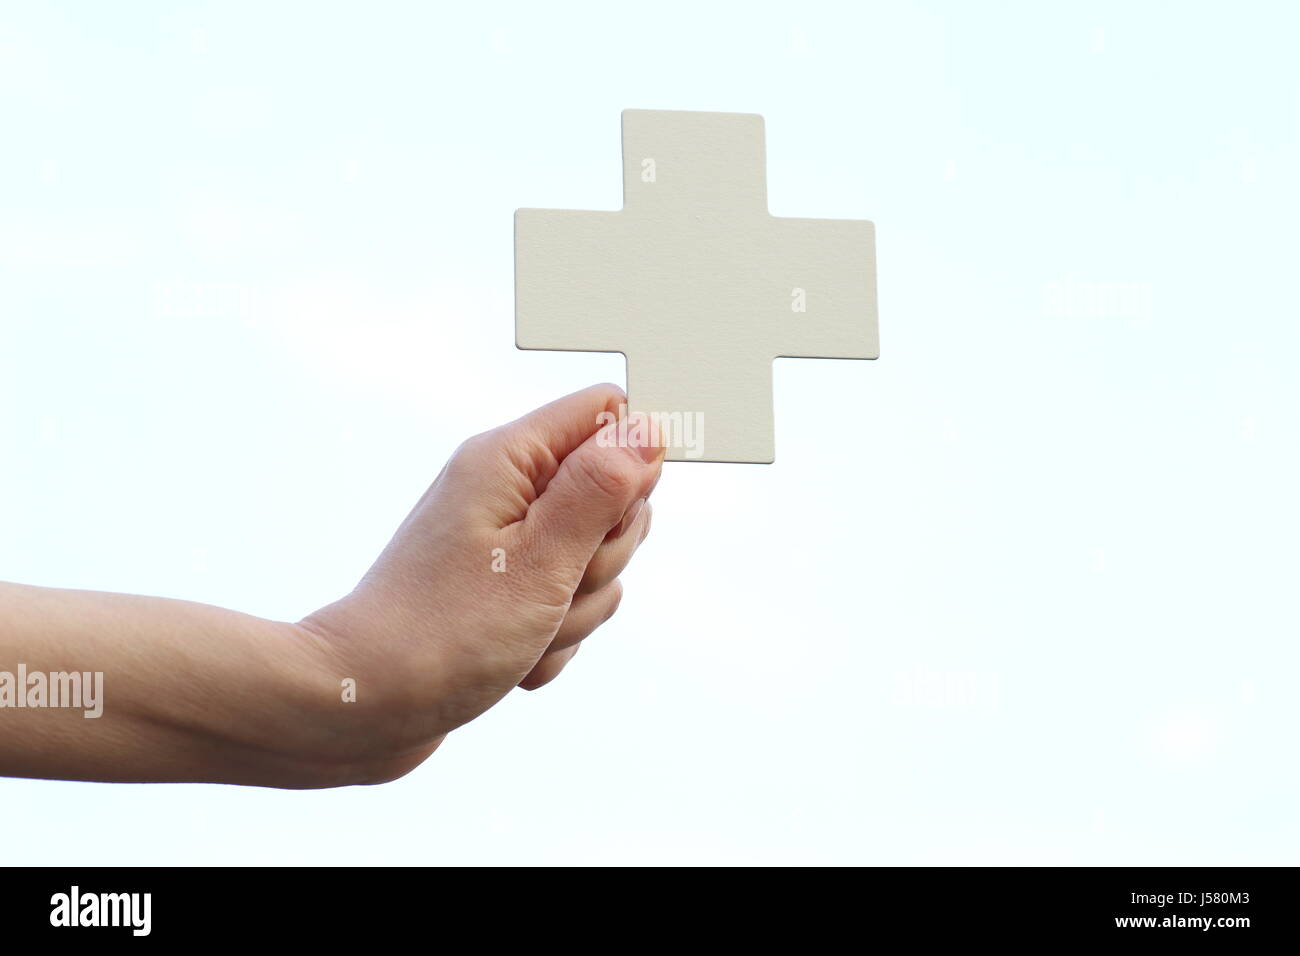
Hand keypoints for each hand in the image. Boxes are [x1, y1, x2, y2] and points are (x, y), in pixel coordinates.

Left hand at [297, 384, 664, 783]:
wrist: (363, 705)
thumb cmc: (443, 633)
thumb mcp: (541, 558)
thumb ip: (600, 488)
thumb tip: (646, 425)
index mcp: (509, 459)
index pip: (607, 413)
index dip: (633, 463)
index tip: (607, 524)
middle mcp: (506, 489)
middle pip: (613, 493)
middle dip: (605, 554)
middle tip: (554, 585)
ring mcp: (506, 542)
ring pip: (598, 559)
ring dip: (579, 608)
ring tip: (526, 630)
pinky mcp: (504, 589)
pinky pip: (569, 603)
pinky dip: (555, 637)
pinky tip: (516, 658)